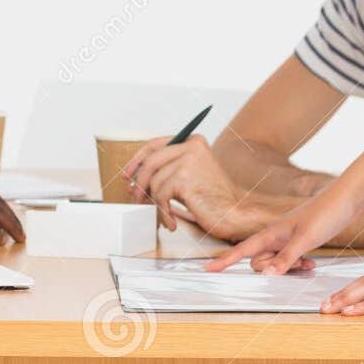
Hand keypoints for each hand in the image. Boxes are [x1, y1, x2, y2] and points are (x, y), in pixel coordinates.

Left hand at [122, 135, 265, 235]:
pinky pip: (161, 196)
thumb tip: (135, 175)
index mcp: (192, 141)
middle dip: (139, 183)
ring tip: (162, 215)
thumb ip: (170, 167)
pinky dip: (163, 212)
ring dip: (153, 202)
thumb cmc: (214, 198)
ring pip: (155, 182)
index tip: (127, 175)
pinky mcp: (185, 178)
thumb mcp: (191, 174)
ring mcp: (188, 161)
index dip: (136, 160)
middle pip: (150, 162)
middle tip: (135, 198)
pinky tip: (170, 221)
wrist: (235, 213)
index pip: (154, 145)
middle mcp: (190, 146)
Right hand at [205, 184, 360, 272]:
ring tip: (308, 263)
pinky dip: (298, 264)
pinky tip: (311, 262)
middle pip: (259, 262)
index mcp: (270, 234)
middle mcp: (274, 236)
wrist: (343, 200)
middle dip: (273, 269)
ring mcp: (285, 238)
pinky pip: (289, 259)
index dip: (224, 261)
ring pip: (275, 262)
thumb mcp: (304, 240)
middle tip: (299, 264)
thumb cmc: (324, 215)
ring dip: (289, 268)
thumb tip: (264, 274)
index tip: (208, 270)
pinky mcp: (297, 240)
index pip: (241, 250)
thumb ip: (285, 258)